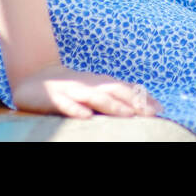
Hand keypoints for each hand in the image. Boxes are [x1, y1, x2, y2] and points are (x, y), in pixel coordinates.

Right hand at [11, 62, 164, 118]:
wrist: (34, 78)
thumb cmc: (70, 89)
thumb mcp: (92, 91)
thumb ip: (111, 98)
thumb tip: (139, 109)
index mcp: (100, 83)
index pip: (126, 89)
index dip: (143, 98)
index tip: (161, 109)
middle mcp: (89, 84)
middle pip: (115, 90)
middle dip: (134, 101)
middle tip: (151, 113)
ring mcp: (72, 90)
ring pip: (94, 97)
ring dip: (112, 105)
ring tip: (128, 114)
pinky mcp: (53, 98)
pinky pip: (65, 104)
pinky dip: (76, 109)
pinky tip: (85, 117)